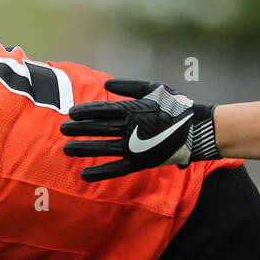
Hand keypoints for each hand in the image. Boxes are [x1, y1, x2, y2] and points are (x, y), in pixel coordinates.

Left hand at [61, 79, 218, 179]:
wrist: (197, 129)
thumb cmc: (174, 106)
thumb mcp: (154, 88)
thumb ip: (129, 86)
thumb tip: (107, 84)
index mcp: (134, 110)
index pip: (103, 110)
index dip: (85, 112)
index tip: (71, 114)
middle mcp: (131, 129)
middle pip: (99, 129)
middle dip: (79, 129)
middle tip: (62, 130)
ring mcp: (135, 147)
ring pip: (103, 148)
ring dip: (84, 149)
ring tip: (66, 149)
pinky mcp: (140, 162)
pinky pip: (116, 169)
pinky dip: (100, 173)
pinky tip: (84, 175)